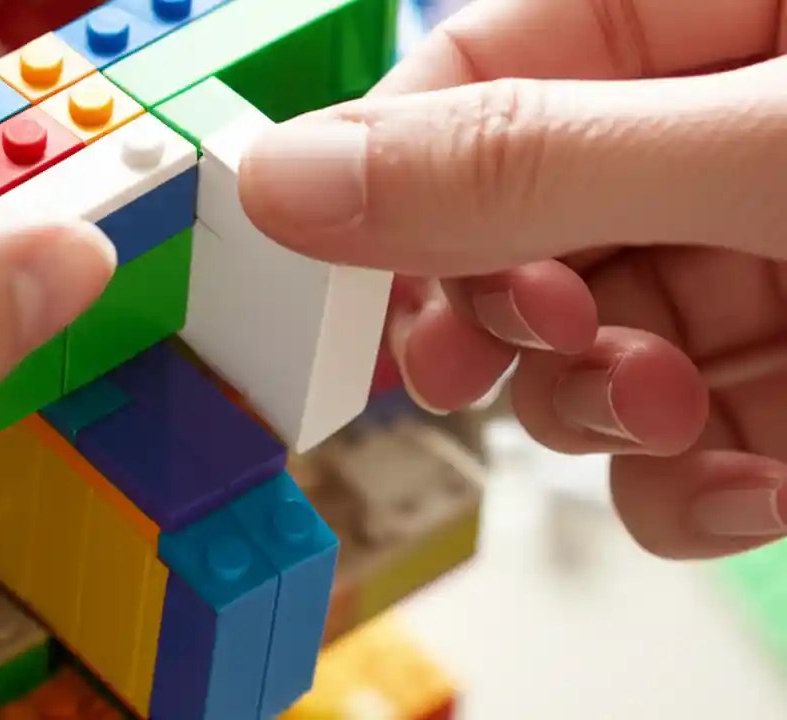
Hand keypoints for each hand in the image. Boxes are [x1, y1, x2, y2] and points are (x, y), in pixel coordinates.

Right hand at [239, 0, 786, 559]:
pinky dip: (679, 489)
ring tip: (661, 416)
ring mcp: (764, 258)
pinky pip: (678, 443)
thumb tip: (293, 180)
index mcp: (719, 12)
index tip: (325, 259)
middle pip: (515, 222)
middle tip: (476, 356)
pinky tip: (742, 488)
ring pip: (584, 348)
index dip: (393, 164)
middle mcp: (722, 134)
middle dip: (498, 312)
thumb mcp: (767, 153)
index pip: (484, 65)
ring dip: (593, 412)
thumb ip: (528, 162)